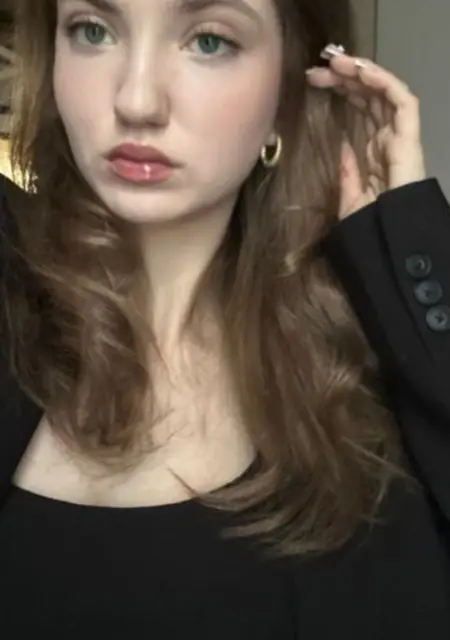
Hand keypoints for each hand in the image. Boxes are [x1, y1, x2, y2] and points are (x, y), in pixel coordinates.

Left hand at [306, 51, 426, 218]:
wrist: (388, 239)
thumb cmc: (370, 226)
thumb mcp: (349, 198)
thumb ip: (347, 172)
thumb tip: (342, 145)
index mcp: (376, 150)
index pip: (362, 108)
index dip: (343, 90)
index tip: (316, 80)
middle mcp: (389, 138)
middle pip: (370, 97)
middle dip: (345, 78)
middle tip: (318, 68)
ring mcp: (400, 136)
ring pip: (384, 93)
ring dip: (361, 73)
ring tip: (336, 62)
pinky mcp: (409, 138)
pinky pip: (402, 101)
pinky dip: (384, 82)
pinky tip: (361, 71)